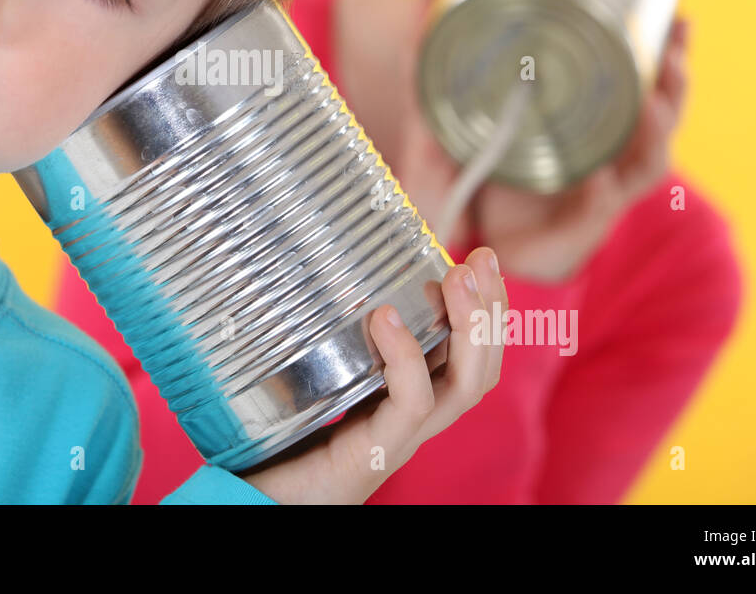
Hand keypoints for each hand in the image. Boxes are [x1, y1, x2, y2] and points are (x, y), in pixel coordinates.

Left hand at [238, 245, 505, 503]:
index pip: (472, 356)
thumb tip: (319, 264)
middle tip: (481, 259)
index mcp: (411, 399)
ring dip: (469, 329)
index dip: (486, 309)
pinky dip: (405, 358)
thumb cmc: (285, 436)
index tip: (481, 258)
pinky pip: (410, 406)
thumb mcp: (320, 373)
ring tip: (455, 279)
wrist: (265, 498)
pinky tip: (387, 318)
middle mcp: (416, 421)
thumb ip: (334, 334)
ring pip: (465, 388)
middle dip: (491, 310)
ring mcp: (400, 440)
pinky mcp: (373, 453)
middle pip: (482, 369)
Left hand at [396, 17, 689, 281]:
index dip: (670, 54)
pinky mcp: (582, 229)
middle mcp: (619, 160)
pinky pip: (597, 212)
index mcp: (609, 130)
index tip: (681, 18)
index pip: (652, 88)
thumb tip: (456, 21)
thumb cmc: (512, 173)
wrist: (502, 241)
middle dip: (675, 86)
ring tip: (652, 105)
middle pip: (663, 121)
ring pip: (647, 165)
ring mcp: (607, 193)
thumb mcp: (502, 117)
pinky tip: (599, 180)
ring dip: (653, 135)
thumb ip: (488, 80)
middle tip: (674, 52)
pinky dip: (599, 196)